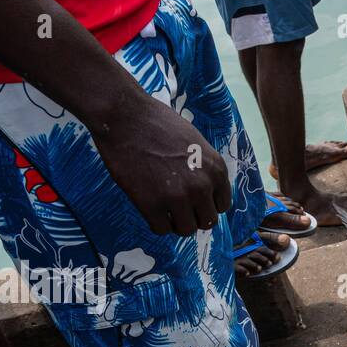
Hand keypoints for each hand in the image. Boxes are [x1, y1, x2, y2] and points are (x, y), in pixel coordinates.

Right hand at [89, 93, 232, 236]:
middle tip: (177, 207)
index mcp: (216, 170)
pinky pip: (161, 229)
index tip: (193, 200)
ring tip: (164, 209)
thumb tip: (205, 194)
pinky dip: (156, 223)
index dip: (206, 205)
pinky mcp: (151, 205)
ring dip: (175, 223)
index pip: (221, 206)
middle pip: (206, 222)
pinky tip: (149, 209)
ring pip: (186, 230)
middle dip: (193, 216)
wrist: (125, 116)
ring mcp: (177, 198)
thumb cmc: (158, 124)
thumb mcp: (196, 143)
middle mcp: (202, 186)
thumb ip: (204, 170)